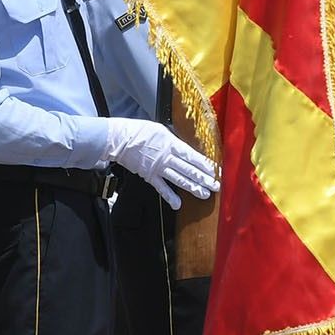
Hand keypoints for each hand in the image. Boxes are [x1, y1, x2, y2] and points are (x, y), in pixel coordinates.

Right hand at [103, 118, 219, 209]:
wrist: (119, 139)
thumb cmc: (139, 131)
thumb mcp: (160, 130)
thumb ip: (173, 140)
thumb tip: (183, 148)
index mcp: (171, 144)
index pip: (192, 156)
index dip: (205, 165)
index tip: (215, 171)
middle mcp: (167, 158)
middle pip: (189, 170)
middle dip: (204, 179)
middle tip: (215, 186)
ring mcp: (158, 168)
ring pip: (179, 180)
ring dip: (192, 188)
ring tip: (204, 194)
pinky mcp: (149, 176)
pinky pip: (161, 188)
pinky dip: (169, 196)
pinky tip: (177, 204)